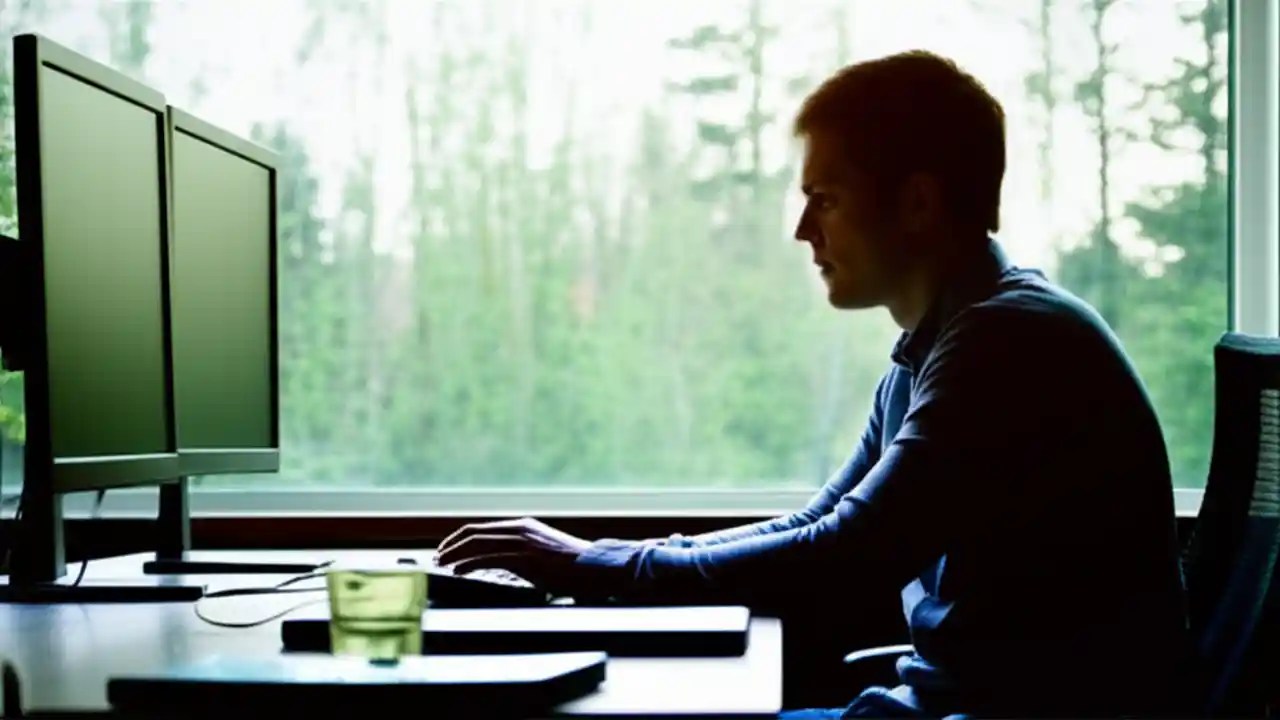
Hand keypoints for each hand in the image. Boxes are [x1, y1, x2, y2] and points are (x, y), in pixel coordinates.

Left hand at [435, 517, 594, 595]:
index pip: (482, 528)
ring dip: (455, 554)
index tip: (447, 549)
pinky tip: (458, 570)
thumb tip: (504, 563)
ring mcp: (521, 542)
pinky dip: (468, 564)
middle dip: (451, 544)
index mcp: (522, 526)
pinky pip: (488, 558)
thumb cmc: (572, 565)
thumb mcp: (544, 551)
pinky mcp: (523, 557)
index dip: (460, 538)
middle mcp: (519, 529)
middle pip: (474, 533)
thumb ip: (524, 552)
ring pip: (477, 544)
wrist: (593, 567)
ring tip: (442, 564)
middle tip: (437, 556)